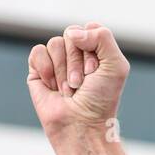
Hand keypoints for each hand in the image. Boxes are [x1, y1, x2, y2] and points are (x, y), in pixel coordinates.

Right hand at [27, 22, 129, 145]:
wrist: (80, 125)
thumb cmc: (101, 100)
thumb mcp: (116, 66)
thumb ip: (103, 37)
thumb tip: (72, 33)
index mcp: (97, 50)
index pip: (90, 29)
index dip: (93, 49)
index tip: (97, 72)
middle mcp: (77, 53)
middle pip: (71, 34)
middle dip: (78, 62)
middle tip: (82, 84)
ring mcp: (57, 61)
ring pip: (55, 43)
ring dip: (64, 70)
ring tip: (69, 90)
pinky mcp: (38, 70)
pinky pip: (38, 52)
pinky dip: (46, 70)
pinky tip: (53, 88)